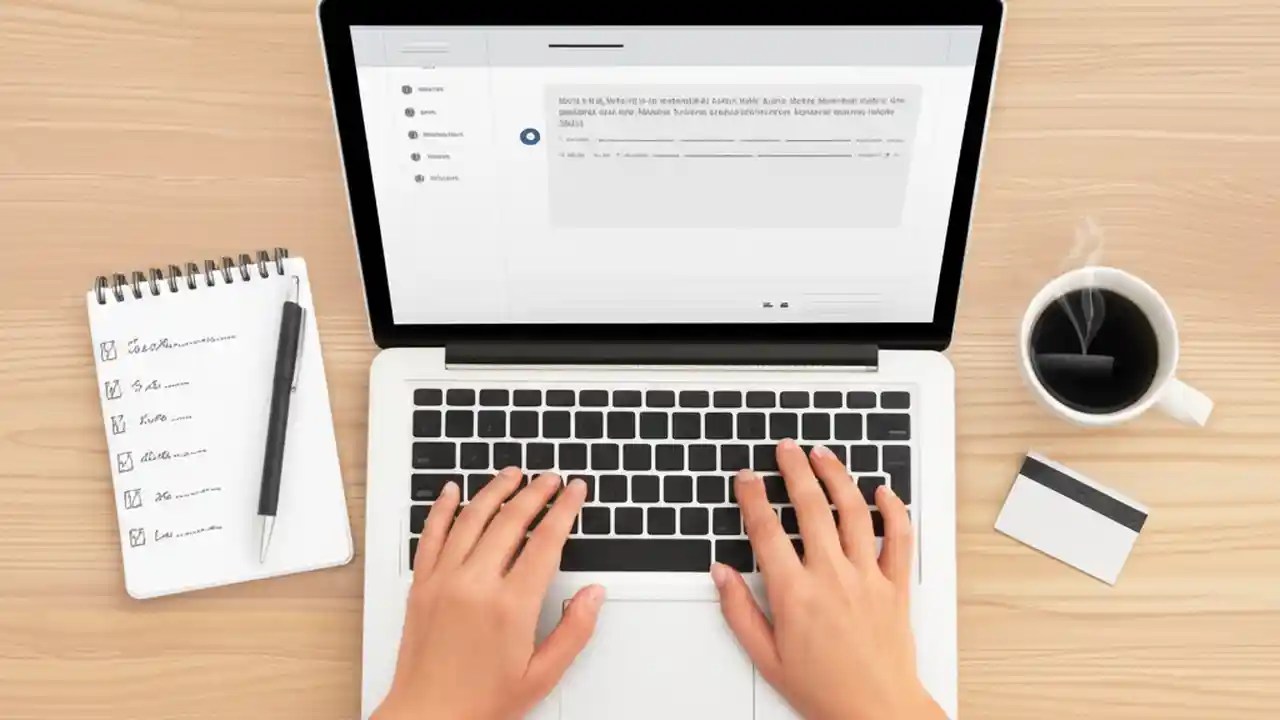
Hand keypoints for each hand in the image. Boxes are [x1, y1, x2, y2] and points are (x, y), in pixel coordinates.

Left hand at [374, 469, 603, 719]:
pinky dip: (443, 508)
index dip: (565, 509)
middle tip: (550, 478)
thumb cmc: (481, 703)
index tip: (576, 491)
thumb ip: (574, 631)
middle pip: (511, 519)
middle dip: (536, 492)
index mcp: (511, 606)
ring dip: (495, 490)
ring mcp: (444, 581)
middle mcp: (475, 585)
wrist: (428, 718)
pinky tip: (452, 491)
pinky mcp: (421, 585)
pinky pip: (431, 534)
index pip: (546, 540)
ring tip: (512, 473)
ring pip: (472, 518)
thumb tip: (593, 594)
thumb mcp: (542, 674)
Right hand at [711, 440, 944, 719]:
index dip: (752, 497)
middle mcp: (832, 578)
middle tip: (784, 450)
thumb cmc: (823, 690)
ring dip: (837, 476)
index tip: (746, 478)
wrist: (876, 711)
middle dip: (793, 470)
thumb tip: (721, 574)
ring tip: (823, 455)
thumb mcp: (766, 657)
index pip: (767, 531)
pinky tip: (883, 491)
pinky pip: (898, 538)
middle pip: (811, 507)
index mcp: (795, 594)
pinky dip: (893, 509)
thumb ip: (739, 611)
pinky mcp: (895, 586)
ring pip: (853, 511)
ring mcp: (867, 578)